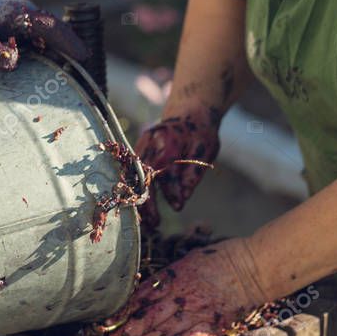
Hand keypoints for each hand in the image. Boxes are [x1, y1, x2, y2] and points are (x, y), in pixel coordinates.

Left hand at [0, 0, 89, 70]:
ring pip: (49, 36)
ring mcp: (21, 20)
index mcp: (13, 12)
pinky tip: (55, 75)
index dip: (69, 42)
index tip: (85, 58)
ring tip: (76, 80)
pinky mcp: (18, 29)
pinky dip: (50, 55)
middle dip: (72, 50)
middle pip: (55, 31)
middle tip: (87, 76)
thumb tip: (12, 60)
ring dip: (63, 55)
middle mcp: (21, 12)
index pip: (49, 25)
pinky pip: (40, 41)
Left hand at [102, 238, 264, 335]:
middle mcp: (182, 297)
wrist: (253, 268)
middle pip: (148, 317)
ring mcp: (197, 312)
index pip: (142, 297)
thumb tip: (150, 286)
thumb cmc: (221, 258)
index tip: (108, 319)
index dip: (123, 310)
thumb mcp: (188, 260)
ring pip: (164, 330)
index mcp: (174, 277)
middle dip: (127, 330)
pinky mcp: (212, 324)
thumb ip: (169, 276)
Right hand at [135, 107, 220, 229]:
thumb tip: (180, 202)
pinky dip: (135, 190)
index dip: (171, 191)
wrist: (188, 112)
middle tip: (154, 223)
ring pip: (135, 177)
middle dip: (148, 202)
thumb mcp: (204, 152)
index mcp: (168, 141)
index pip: (166, 171)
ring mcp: (140, 146)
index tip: (177, 208)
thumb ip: (191, 176)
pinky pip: (132, 173)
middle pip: (144, 176)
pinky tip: (139, 206)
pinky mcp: (136, 151)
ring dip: (138, 199)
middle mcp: (150, 143)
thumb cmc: (199, 134)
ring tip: (145, 220)